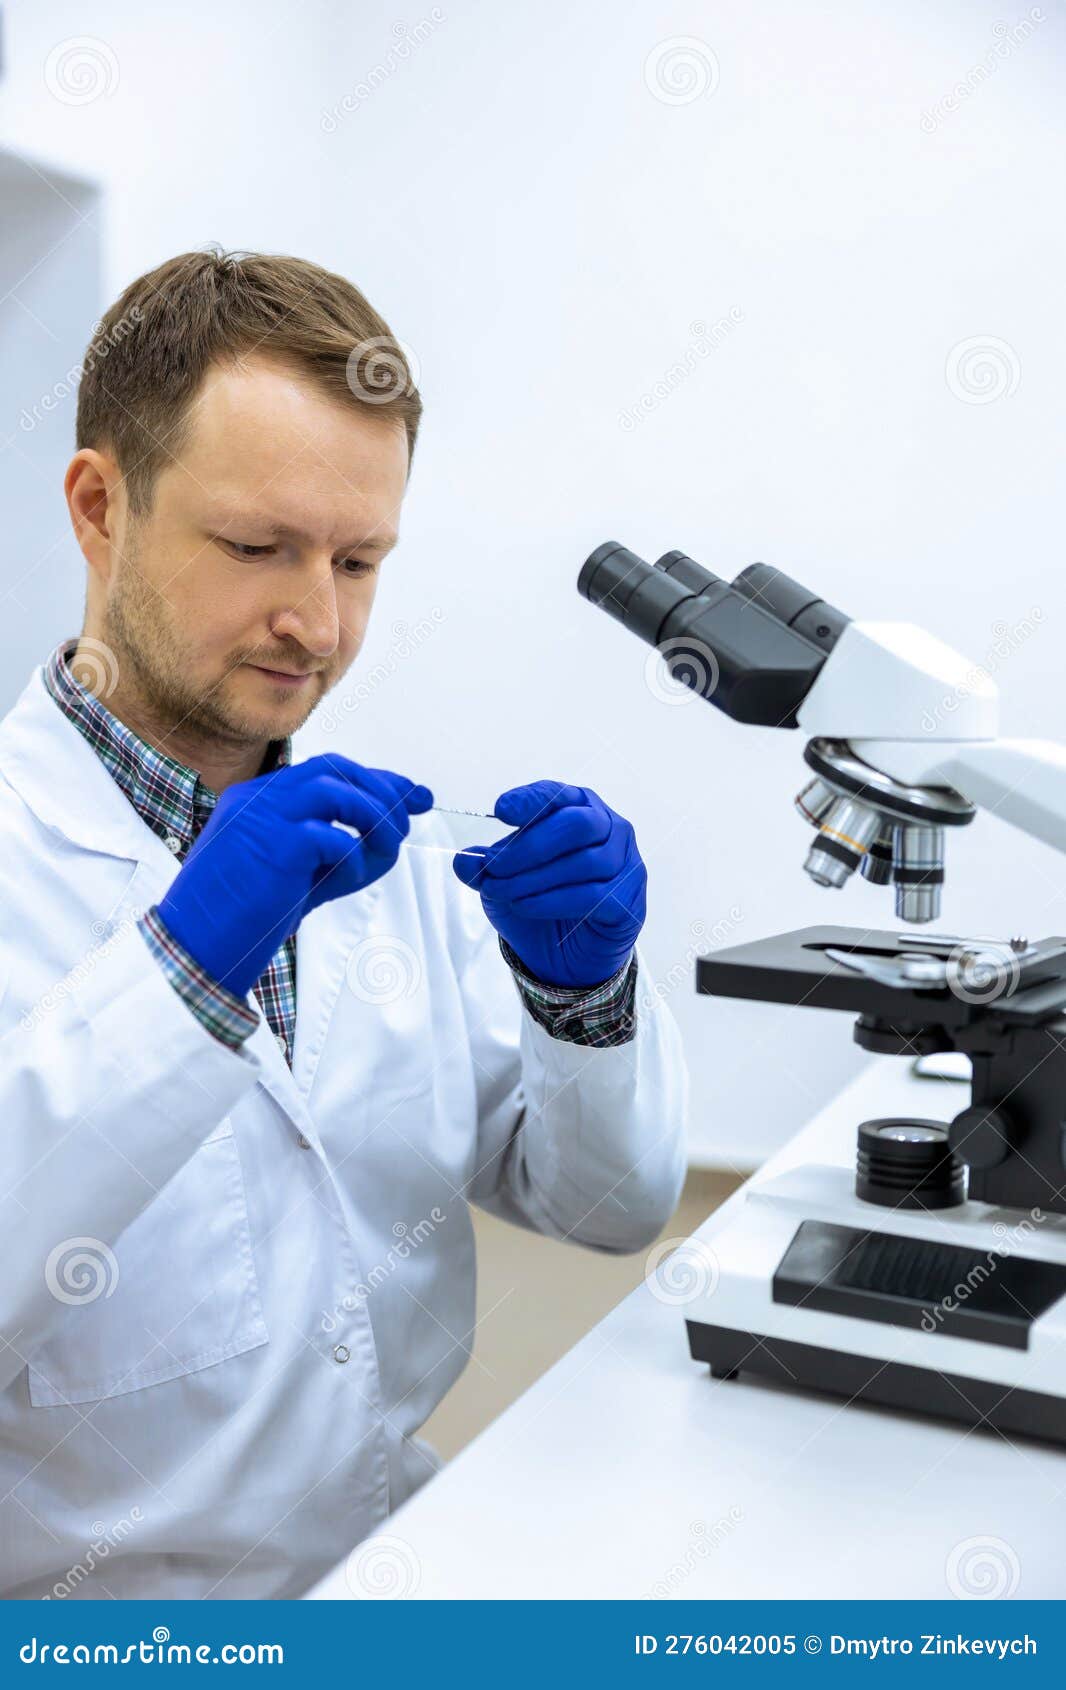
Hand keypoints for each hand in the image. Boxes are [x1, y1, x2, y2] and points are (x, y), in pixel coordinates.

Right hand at [157, 754, 432, 996]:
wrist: (194, 950)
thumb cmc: (239, 919)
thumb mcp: (291, 875)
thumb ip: (331, 852)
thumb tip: (388, 842)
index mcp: (255, 800)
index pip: (325, 772)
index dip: (375, 780)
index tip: (411, 796)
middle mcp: (257, 798)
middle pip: (335, 769)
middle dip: (383, 789)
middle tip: (411, 816)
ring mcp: (264, 818)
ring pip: (338, 790)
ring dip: (375, 816)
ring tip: (388, 847)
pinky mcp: (276, 846)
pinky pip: (334, 837)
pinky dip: (353, 857)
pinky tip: (346, 877)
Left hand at [451, 780, 645, 988]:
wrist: (563, 957)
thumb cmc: (538, 904)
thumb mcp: (500, 885)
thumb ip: (484, 869)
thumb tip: (463, 860)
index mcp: (579, 808)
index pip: (557, 795)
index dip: (530, 801)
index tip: (500, 810)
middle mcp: (610, 829)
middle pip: (577, 824)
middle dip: (529, 846)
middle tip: (493, 866)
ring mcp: (626, 864)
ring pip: (583, 862)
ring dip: (533, 879)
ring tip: (501, 892)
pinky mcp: (628, 900)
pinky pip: (592, 896)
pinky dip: (551, 901)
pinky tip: (524, 906)